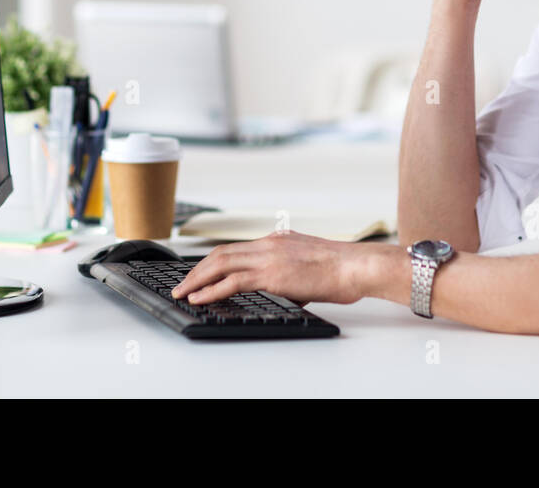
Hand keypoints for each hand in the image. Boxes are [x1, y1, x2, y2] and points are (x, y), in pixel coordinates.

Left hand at [171, 230, 390, 305]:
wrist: (356, 266)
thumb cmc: (342, 269)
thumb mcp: (309, 267)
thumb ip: (291, 274)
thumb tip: (287, 290)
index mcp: (277, 240)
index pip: (236, 248)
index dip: (213, 261)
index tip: (200, 273)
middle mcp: (269, 243)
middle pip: (221, 253)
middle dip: (198, 270)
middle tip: (182, 284)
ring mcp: (269, 256)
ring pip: (221, 263)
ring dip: (198, 279)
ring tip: (183, 291)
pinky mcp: (272, 273)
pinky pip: (233, 281)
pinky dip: (211, 289)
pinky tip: (200, 297)